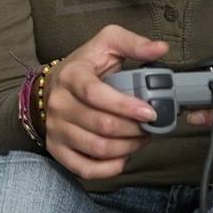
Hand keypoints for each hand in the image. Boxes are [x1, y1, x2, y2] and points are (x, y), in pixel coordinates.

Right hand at [43, 24, 169, 179]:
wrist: (52, 86)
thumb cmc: (86, 66)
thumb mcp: (106, 44)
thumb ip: (133, 43)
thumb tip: (160, 49)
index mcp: (71, 75)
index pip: (96, 94)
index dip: (126, 106)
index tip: (150, 112)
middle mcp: (59, 103)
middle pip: (102, 125)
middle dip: (134, 129)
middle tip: (151, 126)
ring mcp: (56, 128)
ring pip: (98, 148)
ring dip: (128, 147)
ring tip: (140, 138)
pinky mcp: (57, 148)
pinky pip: (85, 168)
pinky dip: (109, 168)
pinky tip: (122, 156)